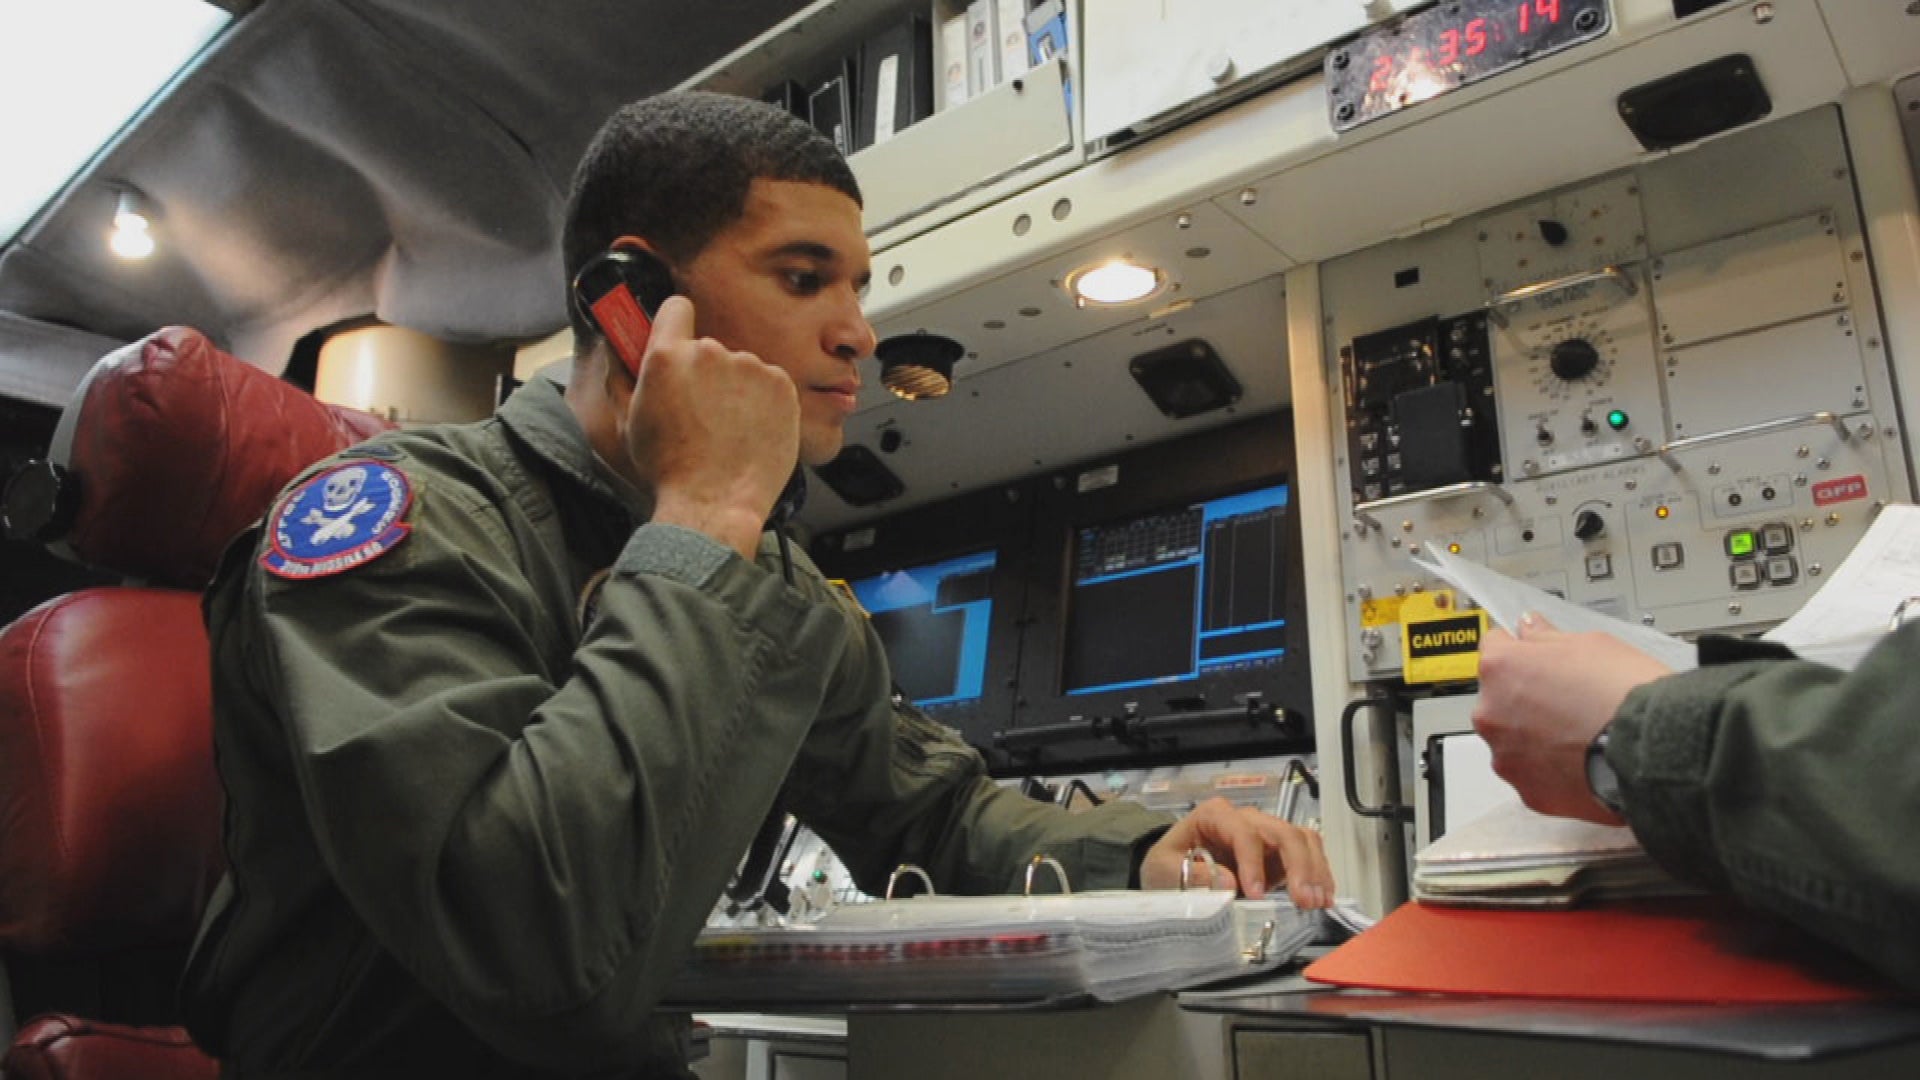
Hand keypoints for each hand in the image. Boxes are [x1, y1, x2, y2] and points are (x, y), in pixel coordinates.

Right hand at [620, 296, 799, 557]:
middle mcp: (711, 353)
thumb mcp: (629, 422)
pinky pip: (770, 384)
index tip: (678, 338)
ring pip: (742, 368)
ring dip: (737, 389)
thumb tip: (615, 347)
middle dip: (705, 373)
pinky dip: (764, 403)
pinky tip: (751, 432)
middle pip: (709, 349)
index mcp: (668, 357)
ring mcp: (751, 367)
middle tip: (701, 412)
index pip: (676, 307)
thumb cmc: (669, 469)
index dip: (676, 322)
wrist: (715, 503)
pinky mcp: (782, 385)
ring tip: (728, 431)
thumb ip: (621, 376)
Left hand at [1138, 797, 1333, 908]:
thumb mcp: (1163, 869)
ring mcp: (1264, 836)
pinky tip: (1322, 896)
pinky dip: (1318, 874)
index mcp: (1214, 816)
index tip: (1255, 894)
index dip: (1253, 863)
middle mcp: (1244, 820)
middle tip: (1303, 899)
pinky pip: (1308, 855)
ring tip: (1317, 901)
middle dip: (1298, 865)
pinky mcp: (1278, 856)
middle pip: (1282, 832)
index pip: (1243, 832)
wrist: (1172, 875)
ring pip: (1302, 840)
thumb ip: (1190, 875)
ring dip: (1315, 870)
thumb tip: (1226, 880)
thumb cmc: (1168, 866)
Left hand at [1472, 614, 1671, 823]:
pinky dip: (1550, 769)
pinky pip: (1532, 774)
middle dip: (1526, 698)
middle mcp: (1491, 713)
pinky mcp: (1527, 791)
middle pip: (1500, 698)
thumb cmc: (1625, 693)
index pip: (1494, 647)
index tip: (1535, 657)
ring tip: (1580, 733)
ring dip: (1534, 736)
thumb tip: (1530, 627)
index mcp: (1501, 668)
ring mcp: (1506, 756)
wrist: (1652, 748)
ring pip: (1513, 740)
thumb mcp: (1591, 644)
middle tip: (1569, 699)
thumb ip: (1547, 636)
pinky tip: (1581, 759)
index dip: (1521, 651)